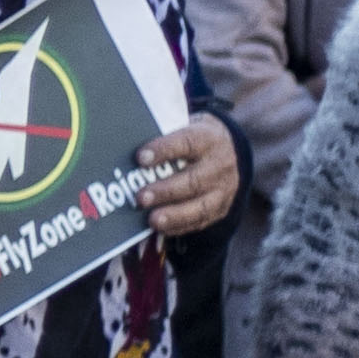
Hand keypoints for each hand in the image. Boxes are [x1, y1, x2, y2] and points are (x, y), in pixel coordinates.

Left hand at [134, 114, 240, 239]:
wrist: (229, 148)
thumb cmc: (192, 140)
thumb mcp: (185, 129)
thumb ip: (163, 139)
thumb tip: (129, 153)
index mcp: (207, 139)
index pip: (186, 143)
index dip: (163, 150)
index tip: (140, 158)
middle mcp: (219, 165)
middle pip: (193, 180)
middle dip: (165, 191)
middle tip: (140, 198)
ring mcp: (223, 190)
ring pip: (200, 206)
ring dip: (174, 215)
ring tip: (152, 220)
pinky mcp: (220, 208)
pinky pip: (201, 221)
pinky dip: (179, 226)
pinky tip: (160, 228)